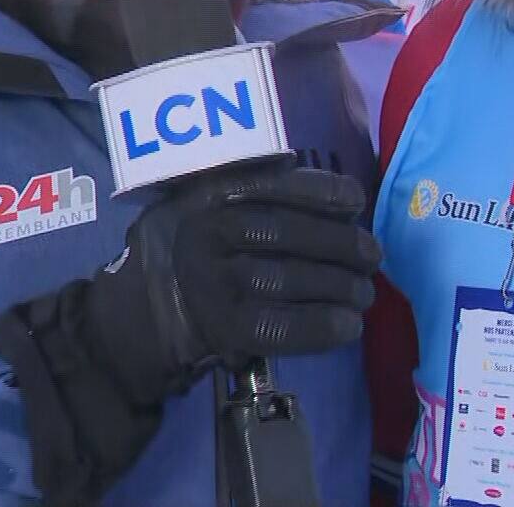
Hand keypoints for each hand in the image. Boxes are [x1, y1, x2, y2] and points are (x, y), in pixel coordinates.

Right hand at [77, 164, 378, 406]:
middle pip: (294, 235)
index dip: (324, 192)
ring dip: (343, 287)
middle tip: (373, 255)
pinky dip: (325, 325)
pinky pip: (287, 326)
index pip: (278, 186)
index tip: (356, 201)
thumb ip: (258, 189)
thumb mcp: (207, 201)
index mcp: (211, 195)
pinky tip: (348, 324)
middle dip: (345, 245)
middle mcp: (212, 233)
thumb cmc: (193, 249)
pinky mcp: (227, 328)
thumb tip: (341, 193)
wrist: (141, 311)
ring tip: (364, 292)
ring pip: (296, 279)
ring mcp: (218, 283)